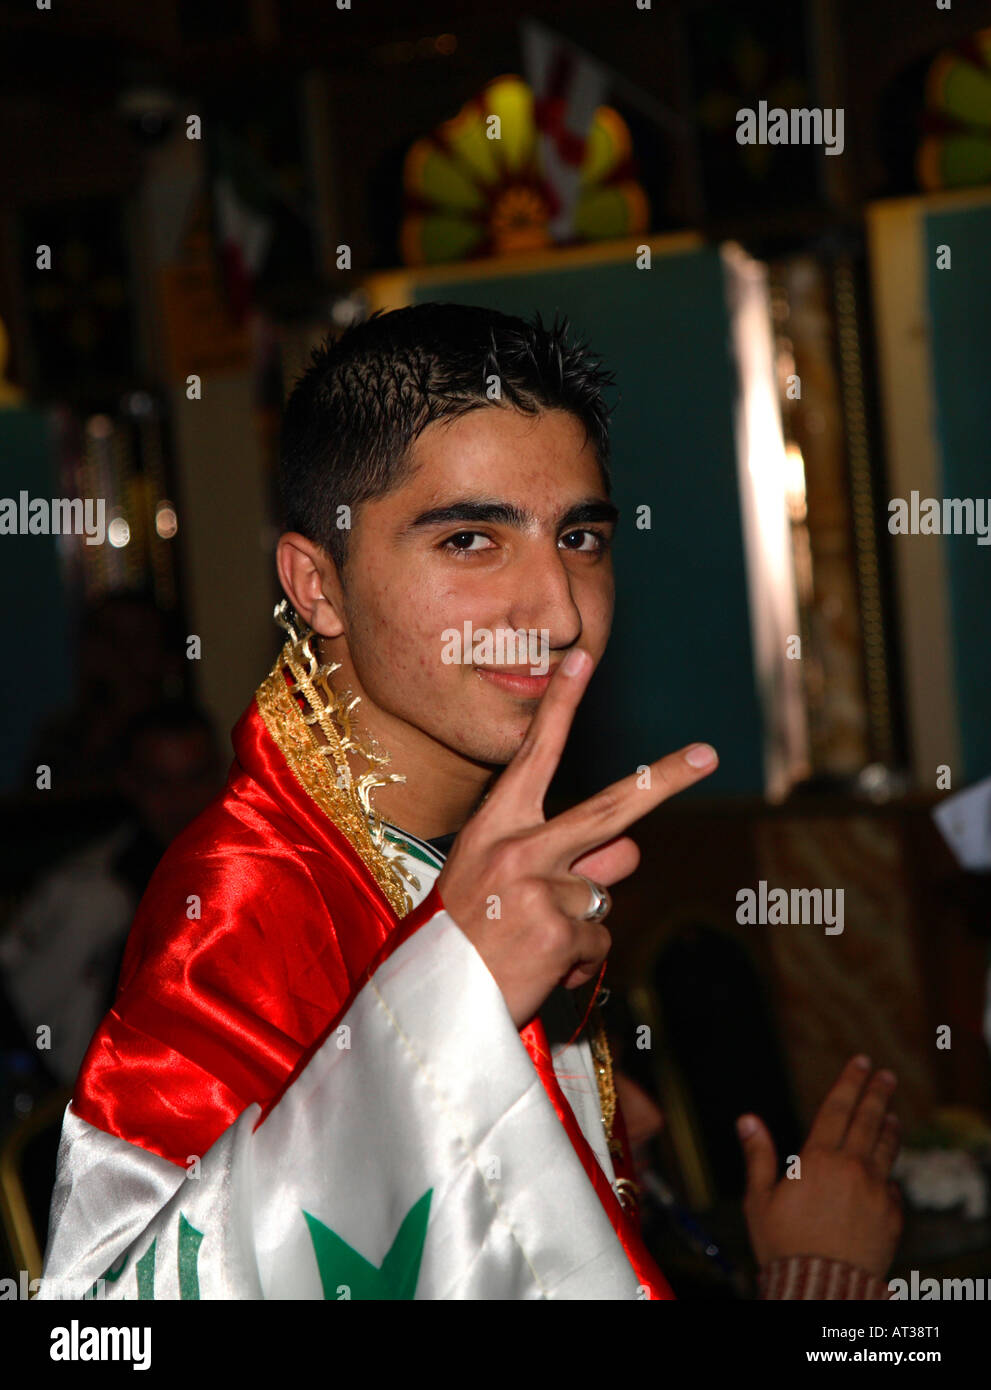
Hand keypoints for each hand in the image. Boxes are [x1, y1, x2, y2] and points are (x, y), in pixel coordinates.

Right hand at [436, 647, 718, 1027]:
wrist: (427, 1007)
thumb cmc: (455, 942)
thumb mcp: (493, 885)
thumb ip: (561, 860)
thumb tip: (632, 848)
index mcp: (493, 827)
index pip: (533, 756)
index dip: (561, 707)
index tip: (584, 660)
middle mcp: (519, 847)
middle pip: (613, 807)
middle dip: (667, 777)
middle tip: (708, 753)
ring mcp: (542, 887)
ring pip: (604, 896)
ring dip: (581, 925)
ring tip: (531, 945)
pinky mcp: (561, 931)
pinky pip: (599, 945)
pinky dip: (576, 965)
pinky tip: (536, 973)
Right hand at [737, 1055, 903, 1277]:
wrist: (823, 1289)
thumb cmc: (785, 1247)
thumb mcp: (760, 1200)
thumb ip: (758, 1156)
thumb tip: (747, 1120)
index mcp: (819, 1159)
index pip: (838, 1108)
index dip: (850, 1082)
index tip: (861, 1062)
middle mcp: (852, 1168)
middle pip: (868, 1120)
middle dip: (877, 1094)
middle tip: (886, 1076)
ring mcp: (876, 1191)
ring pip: (886, 1149)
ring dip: (889, 1128)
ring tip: (892, 1116)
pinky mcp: (892, 1216)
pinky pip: (892, 1188)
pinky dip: (888, 1175)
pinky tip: (887, 1173)